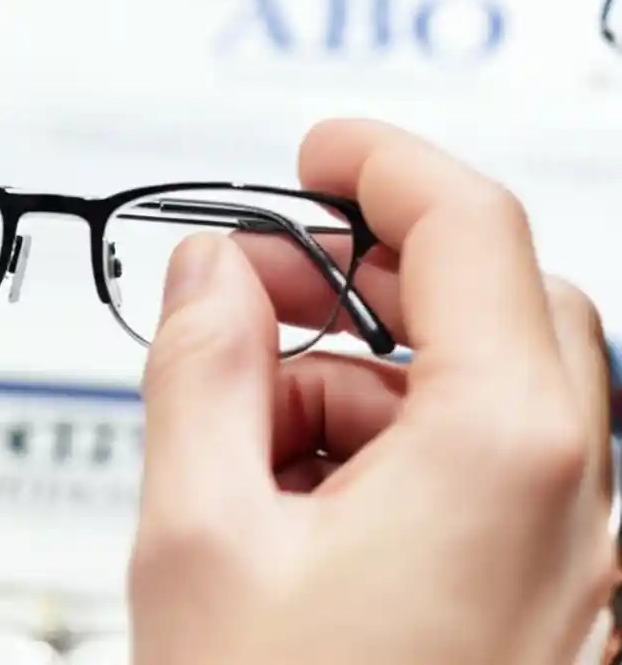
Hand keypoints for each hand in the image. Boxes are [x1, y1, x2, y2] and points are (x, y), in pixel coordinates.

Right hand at [129, 119, 615, 663]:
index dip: (381, 166)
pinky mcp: (545, 613)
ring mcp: (573, 571)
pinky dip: (394, 462)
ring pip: (485, 402)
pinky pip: (488, 486)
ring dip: (363, 385)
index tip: (318, 157)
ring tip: (245, 441)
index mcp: (504, 459)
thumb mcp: (197, 536)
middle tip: (260, 285)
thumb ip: (198, 371)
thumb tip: (209, 273)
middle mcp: (573, 510)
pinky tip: (291, 511)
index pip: (470, 228)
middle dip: (367, 280)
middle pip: (497, 307)